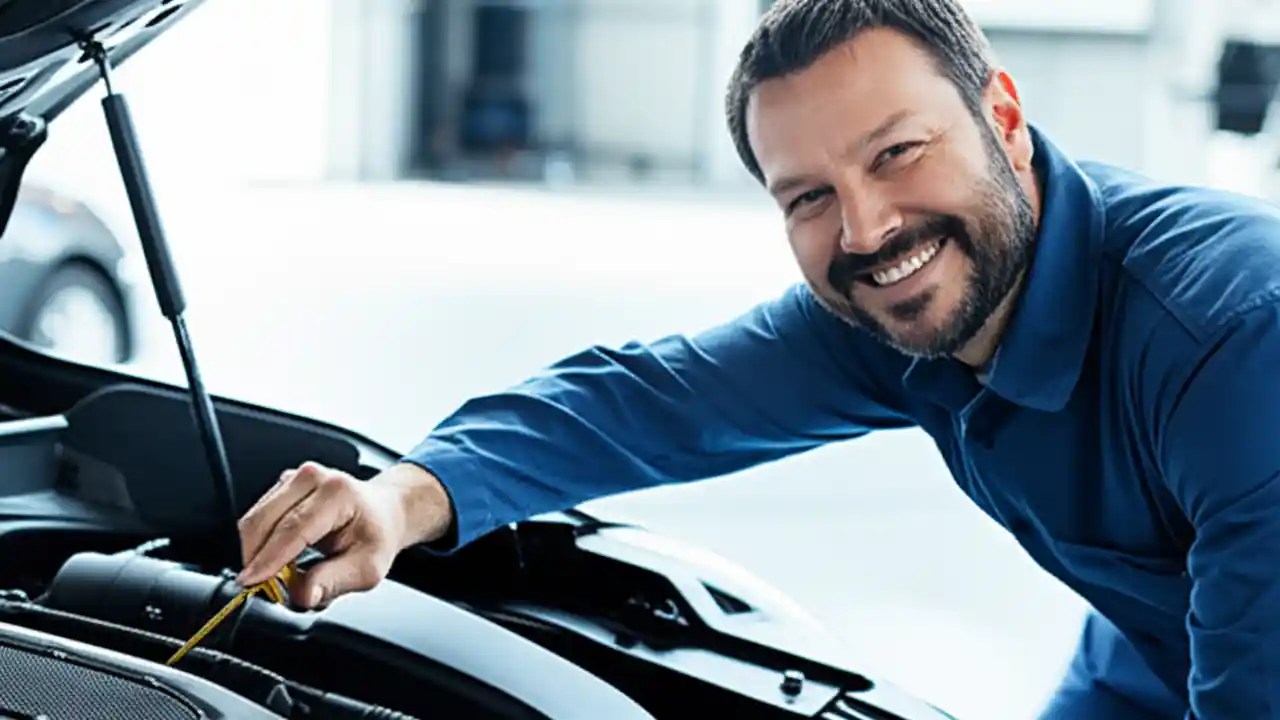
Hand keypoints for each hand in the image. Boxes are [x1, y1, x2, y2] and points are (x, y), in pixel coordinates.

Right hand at [235, 460, 452, 608]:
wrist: (382, 513)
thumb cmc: (377, 535)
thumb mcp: (368, 567)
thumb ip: (334, 582)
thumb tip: (301, 595)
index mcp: (337, 493)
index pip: (293, 529)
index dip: (268, 559)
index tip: (250, 583)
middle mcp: (312, 478)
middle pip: (264, 521)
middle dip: (255, 559)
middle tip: (262, 589)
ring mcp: (294, 479)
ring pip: (255, 520)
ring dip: (256, 552)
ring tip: (277, 576)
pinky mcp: (281, 487)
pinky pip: (257, 519)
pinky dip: (259, 544)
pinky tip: (278, 559)